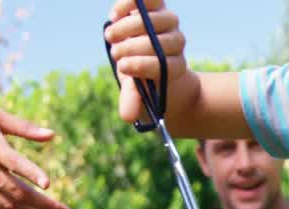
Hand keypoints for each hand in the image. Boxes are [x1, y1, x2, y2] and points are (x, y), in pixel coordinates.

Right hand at [104, 0, 192, 125]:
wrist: (143, 50)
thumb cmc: (139, 73)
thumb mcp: (135, 88)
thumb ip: (132, 99)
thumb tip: (126, 116)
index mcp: (175, 67)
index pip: (167, 66)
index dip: (145, 66)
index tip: (123, 67)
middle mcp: (177, 43)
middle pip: (160, 43)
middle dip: (132, 48)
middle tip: (115, 53)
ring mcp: (169, 23)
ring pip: (153, 21)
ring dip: (128, 28)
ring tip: (111, 36)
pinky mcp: (158, 6)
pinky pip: (150, 0)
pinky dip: (131, 4)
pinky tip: (116, 14)